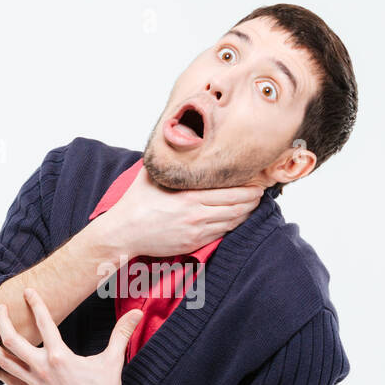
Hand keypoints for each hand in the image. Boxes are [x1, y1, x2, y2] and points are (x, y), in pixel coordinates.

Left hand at [0, 287, 141, 384]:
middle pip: (13, 341)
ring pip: (5, 362)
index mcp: (60, 356)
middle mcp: (43, 369)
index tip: (27, 292)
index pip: (44, 323)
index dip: (35, 304)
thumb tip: (138, 313)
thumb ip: (122, 333)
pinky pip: (11, 383)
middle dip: (2, 322)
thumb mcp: (113, 360)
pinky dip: (0, 373)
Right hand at [102, 163, 263, 257]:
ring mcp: (196, 231)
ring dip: (246, 214)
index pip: (230, 192)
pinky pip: (221, 234)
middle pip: (237, 207)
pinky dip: (233, 226)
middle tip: (261, 193)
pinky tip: (237, 219)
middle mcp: (196, 214)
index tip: (257, 182)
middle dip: (252, 200)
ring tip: (254, 205)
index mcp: (189, 196)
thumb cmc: (135, 203)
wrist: (123, 232)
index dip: (248, 188)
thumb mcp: (151, 175)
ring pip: (232, 222)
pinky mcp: (193, 243)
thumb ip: (169, 163)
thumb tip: (178, 141)